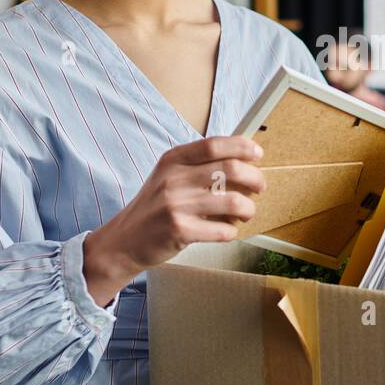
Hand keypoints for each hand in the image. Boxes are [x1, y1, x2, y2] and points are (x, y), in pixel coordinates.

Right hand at [83, 136, 266, 289]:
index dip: (242, 147)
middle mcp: (173, 179)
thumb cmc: (155, 208)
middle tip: (260, 188)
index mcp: (173, 160)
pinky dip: (232, 231)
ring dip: (248, 209)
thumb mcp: (169, 177)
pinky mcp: (179, 231)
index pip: (214, 144)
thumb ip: (199, 166)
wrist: (125, 240)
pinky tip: (226, 230)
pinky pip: (223, 230)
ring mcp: (175, 205)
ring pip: (234, 202)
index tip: (257, 153)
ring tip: (246, 213)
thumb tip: (244, 160)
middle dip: (255, 179)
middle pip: (231, 170)